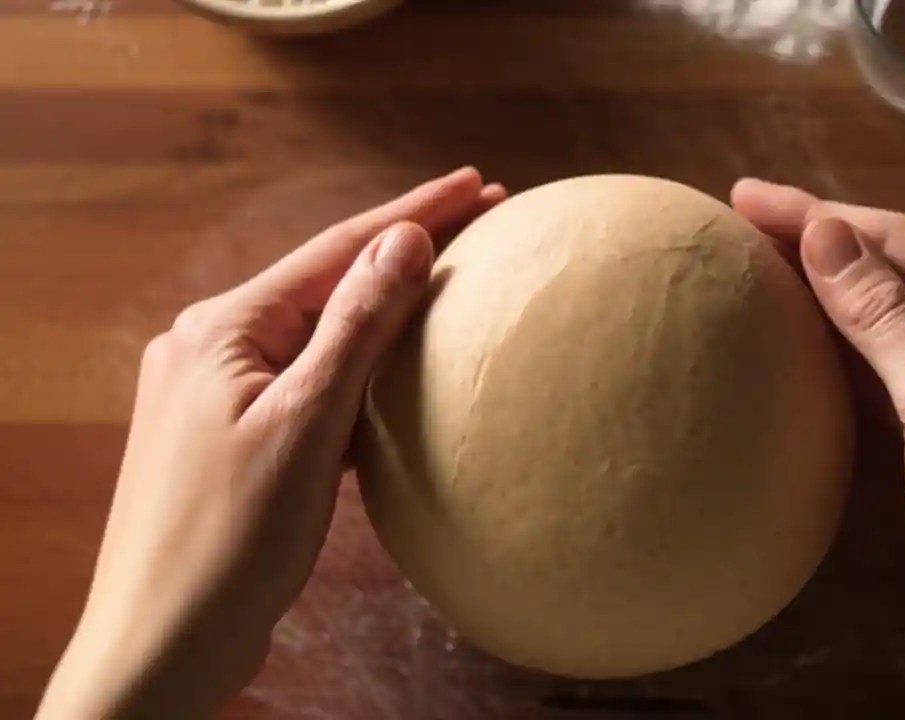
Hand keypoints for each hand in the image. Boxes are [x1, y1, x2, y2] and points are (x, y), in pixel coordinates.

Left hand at [38, 168, 504, 719]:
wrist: (164, 643)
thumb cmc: (230, 539)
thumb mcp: (305, 424)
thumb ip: (355, 328)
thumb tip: (405, 241)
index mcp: (221, 330)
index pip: (337, 250)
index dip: (414, 213)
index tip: (481, 183)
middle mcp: (214, 348)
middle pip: (330, 283)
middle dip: (406, 249)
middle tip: (484, 212)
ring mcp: (223, 395)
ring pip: (323, 335)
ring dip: (388, 309)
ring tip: (455, 279)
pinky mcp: (239, 440)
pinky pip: (313, 384)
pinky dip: (363, 370)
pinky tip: (403, 369)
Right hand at [732, 179, 904, 719]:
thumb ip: (881, 313)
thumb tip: (822, 230)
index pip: (902, 240)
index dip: (818, 215)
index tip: (743, 195)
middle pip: (901, 265)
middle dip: (823, 241)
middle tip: (742, 219)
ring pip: (899, 308)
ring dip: (834, 286)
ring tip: (763, 260)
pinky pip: (902, 353)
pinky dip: (852, 337)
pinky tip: (809, 328)